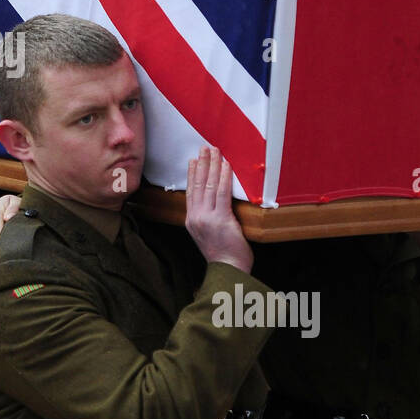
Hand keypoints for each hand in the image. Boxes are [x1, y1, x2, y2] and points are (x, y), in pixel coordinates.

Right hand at [185, 146, 252, 273]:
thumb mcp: (208, 235)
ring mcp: (207, 218)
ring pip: (208, 185)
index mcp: (191, 220)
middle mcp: (196, 217)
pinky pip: (221, 193)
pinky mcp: (220, 219)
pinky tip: (225, 166)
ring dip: (212, 165)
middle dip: (202, 164)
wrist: (228, 270)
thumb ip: (208, 219)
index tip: (194, 160)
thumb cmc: (223, 255)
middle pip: (197, 185)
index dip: (192, 174)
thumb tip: (214, 205)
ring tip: (215, 151)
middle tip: (204, 148)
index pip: (190, 192)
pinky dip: (224, 177)